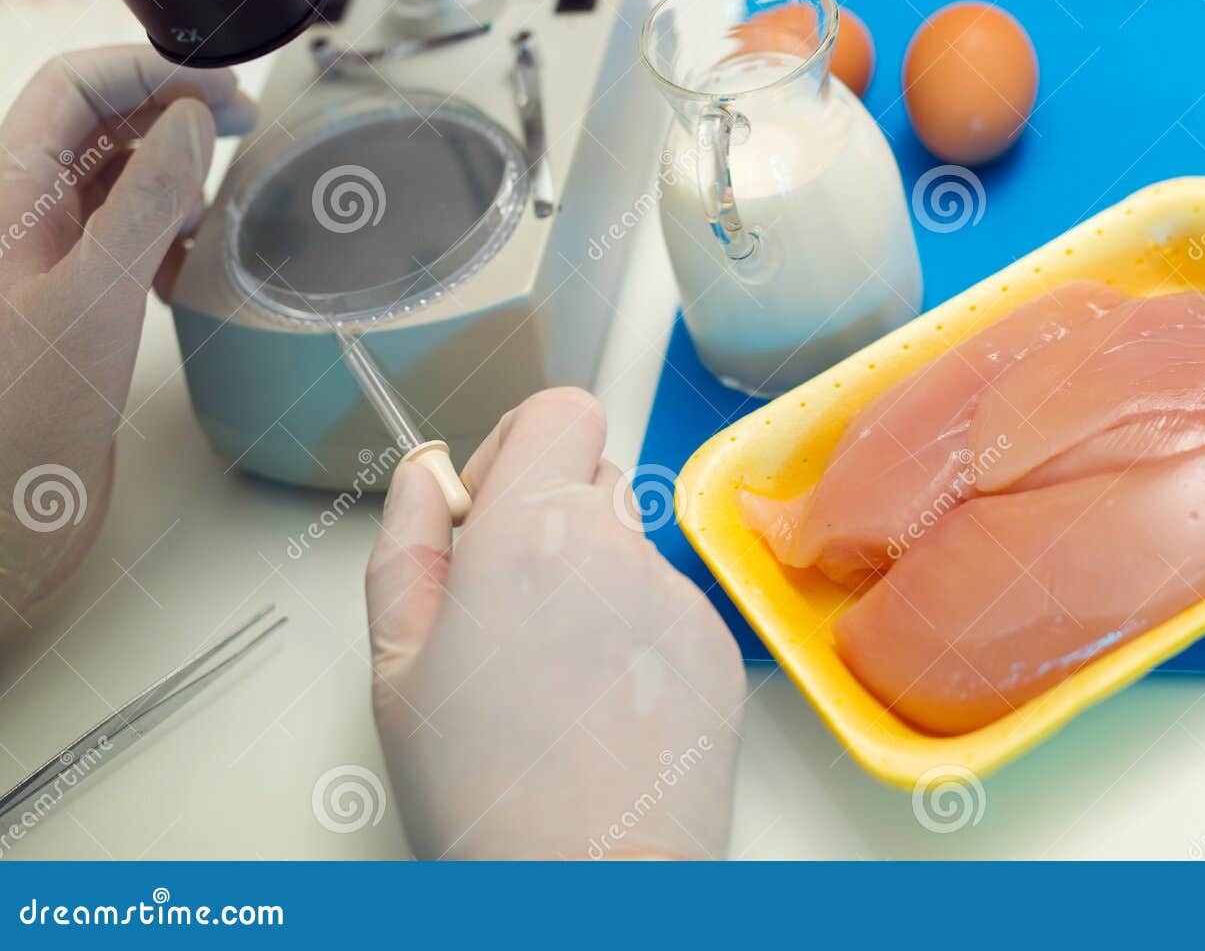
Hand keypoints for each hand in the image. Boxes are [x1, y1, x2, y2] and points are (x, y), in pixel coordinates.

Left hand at [0, 46, 256, 633]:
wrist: (7, 514)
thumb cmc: (26, 416)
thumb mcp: (94, 297)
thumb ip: (141, 202)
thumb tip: (188, 120)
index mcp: (6, 197)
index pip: (72, 89)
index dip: (148, 71)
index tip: (222, 88)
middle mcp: (22, 217)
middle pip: (95, 125)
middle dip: (169, 114)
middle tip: (242, 127)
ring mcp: (48, 260)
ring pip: (115, 180)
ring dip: (174, 177)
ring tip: (224, 199)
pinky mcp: (75, 303)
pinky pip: (127, 238)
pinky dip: (171, 236)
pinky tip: (196, 265)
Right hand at [365, 388, 745, 859]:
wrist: (589, 883)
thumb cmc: (485, 790)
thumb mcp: (398, 662)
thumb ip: (407, 542)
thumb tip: (426, 474)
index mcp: (530, 534)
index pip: (560, 410)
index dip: (521, 447)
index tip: (491, 505)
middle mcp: (617, 549)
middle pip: (595, 476)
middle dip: (550, 517)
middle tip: (510, 604)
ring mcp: (677, 597)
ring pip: (630, 547)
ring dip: (593, 579)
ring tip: (554, 675)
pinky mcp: (718, 645)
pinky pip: (670, 605)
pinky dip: (638, 633)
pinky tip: (603, 706)